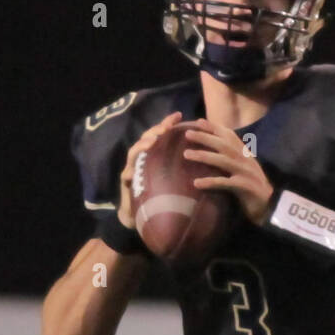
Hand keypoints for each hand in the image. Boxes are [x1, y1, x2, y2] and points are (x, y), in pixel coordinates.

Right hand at [117, 112, 182, 226]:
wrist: (143, 218)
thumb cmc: (163, 198)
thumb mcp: (176, 180)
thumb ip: (186, 169)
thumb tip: (208, 160)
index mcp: (155, 156)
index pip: (161, 135)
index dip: (168, 124)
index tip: (179, 115)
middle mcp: (143, 159)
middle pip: (146, 139)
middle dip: (155, 131)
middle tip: (165, 128)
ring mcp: (133, 170)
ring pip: (133, 153)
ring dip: (141, 146)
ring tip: (151, 143)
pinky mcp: (126, 184)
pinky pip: (126, 176)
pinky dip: (129, 172)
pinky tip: (133, 171)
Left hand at [182, 118, 274, 225]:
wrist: (271, 206)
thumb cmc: (253, 189)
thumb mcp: (245, 169)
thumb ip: (234, 159)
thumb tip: (215, 152)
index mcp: (245, 154)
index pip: (229, 136)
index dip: (214, 127)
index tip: (198, 122)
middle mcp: (245, 160)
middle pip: (223, 144)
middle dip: (204, 137)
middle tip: (187, 134)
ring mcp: (245, 172)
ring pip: (222, 160)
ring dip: (203, 156)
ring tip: (186, 154)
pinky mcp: (244, 187)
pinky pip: (224, 183)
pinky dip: (210, 182)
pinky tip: (196, 183)